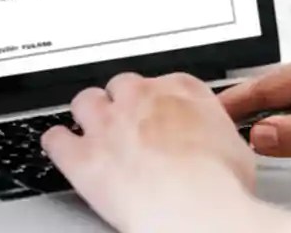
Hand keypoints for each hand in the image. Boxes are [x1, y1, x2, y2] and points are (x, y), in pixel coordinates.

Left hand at [43, 72, 284, 232]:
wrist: (196, 209)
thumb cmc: (221, 185)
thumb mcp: (234, 146)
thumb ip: (214, 132)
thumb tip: (218, 142)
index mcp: (181, 90)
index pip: (163, 81)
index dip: (158, 101)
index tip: (159, 114)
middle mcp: (141, 98)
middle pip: (121, 85)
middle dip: (122, 103)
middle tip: (127, 125)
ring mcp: (108, 124)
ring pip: (85, 102)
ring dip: (88, 116)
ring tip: (92, 132)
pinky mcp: (82, 156)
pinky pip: (56, 138)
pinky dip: (58, 143)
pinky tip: (62, 148)